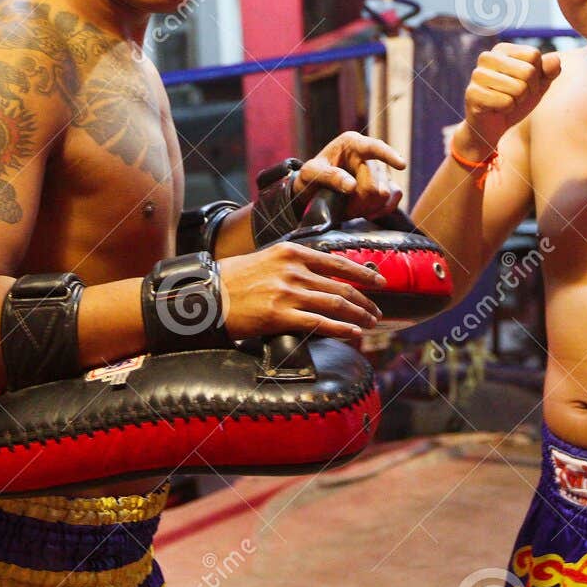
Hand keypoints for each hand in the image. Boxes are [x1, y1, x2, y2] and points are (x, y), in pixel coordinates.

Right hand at [218, 242, 386, 340]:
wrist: (207, 294)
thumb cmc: (235, 279)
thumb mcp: (268, 259)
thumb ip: (294, 264)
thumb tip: (322, 277)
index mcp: (292, 253)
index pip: (338, 262)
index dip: (363, 273)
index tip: (379, 281)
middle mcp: (293, 270)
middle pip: (341, 286)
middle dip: (365, 300)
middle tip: (377, 311)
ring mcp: (287, 292)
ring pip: (335, 303)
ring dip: (358, 315)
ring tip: (370, 323)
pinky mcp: (279, 315)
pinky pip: (319, 323)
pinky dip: (341, 328)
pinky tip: (353, 333)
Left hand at [292, 131, 406, 219]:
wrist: (317, 185)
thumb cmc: (314, 174)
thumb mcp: (312, 172)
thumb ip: (330, 177)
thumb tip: (352, 186)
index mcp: (352, 143)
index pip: (374, 147)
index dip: (389, 156)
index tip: (401, 165)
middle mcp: (369, 153)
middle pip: (375, 184)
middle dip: (360, 201)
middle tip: (345, 210)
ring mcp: (381, 168)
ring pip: (385, 194)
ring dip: (368, 207)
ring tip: (352, 211)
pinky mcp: (387, 183)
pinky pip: (395, 198)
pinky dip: (382, 209)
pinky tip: (369, 214)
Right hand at [463, 43, 561, 151]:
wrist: (494, 126)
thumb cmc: (516, 100)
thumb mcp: (538, 84)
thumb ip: (549, 70)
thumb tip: (556, 60)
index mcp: (502, 49)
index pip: (534, 55)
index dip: (537, 75)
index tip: (526, 84)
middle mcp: (487, 57)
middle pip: (528, 71)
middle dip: (528, 90)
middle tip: (516, 97)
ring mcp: (477, 75)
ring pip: (519, 88)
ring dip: (517, 101)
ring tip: (506, 102)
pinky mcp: (472, 93)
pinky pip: (506, 102)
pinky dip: (507, 110)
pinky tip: (496, 109)